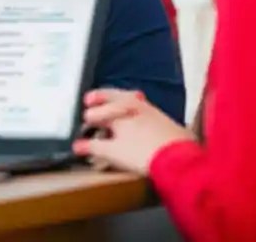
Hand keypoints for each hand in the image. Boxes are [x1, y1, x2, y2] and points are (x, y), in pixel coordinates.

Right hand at [72, 89, 193, 174]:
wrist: (178, 159)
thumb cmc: (144, 153)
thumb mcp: (113, 152)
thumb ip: (93, 147)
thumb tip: (77, 146)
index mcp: (118, 111)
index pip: (97, 111)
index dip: (88, 117)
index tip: (85, 124)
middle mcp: (134, 105)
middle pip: (112, 95)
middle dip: (100, 98)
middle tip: (90, 100)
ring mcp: (150, 110)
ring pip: (128, 98)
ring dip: (116, 101)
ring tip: (112, 106)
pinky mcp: (162, 118)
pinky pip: (142, 106)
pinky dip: (132, 108)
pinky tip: (134, 118)